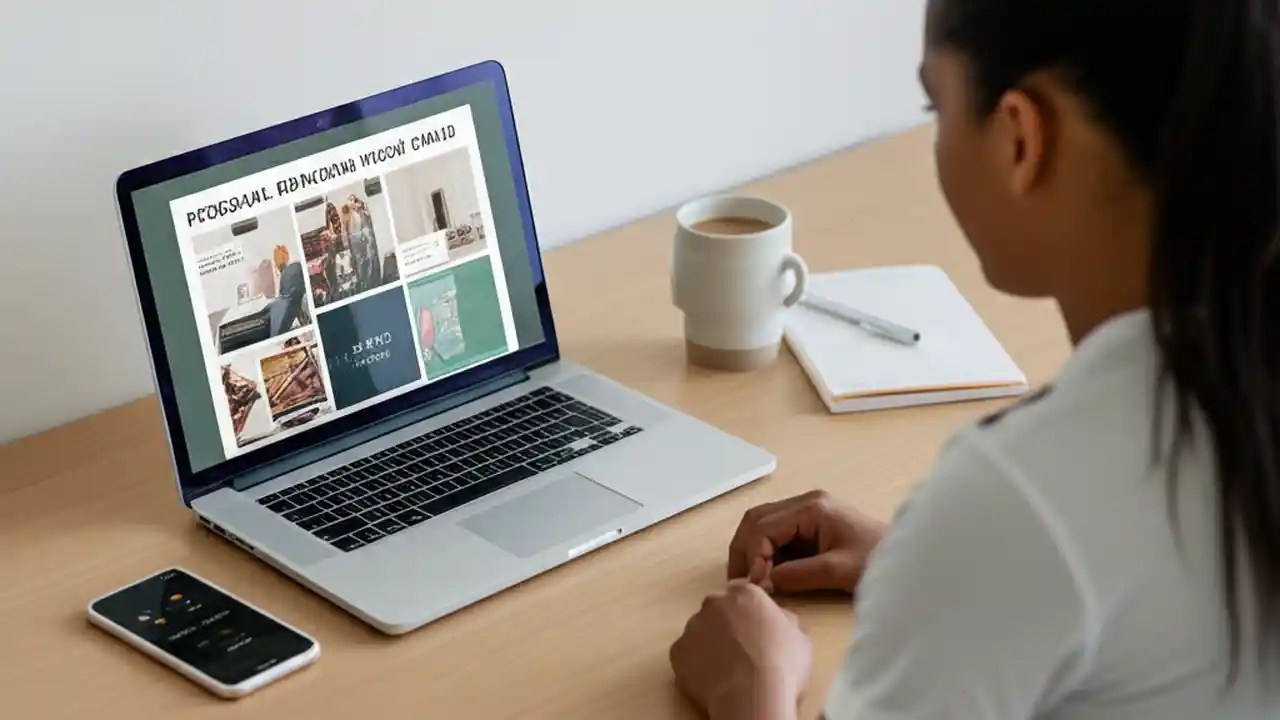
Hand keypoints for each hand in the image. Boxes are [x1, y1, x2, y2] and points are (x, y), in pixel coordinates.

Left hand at [670, 580, 812, 719]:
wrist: (752, 694)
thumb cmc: (782, 664)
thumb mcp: (799, 637)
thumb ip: (783, 620)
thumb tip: (776, 619)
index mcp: (745, 594)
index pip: (744, 595)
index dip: (750, 614)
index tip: (756, 632)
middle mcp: (714, 603)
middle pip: (719, 611)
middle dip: (727, 626)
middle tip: (741, 651)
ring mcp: (692, 626)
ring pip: (700, 632)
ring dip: (710, 644)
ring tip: (726, 669)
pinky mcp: (676, 651)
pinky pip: (687, 655)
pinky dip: (695, 664)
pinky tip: (712, 679)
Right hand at [729, 490, 887, 594]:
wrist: (908, 557)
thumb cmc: (876, 560)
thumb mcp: (837, 571)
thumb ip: (798, 574)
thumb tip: (764, 582)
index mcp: (812, 507)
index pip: (765, 526)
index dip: (754, 555)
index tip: (754, 584)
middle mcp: (805, 502)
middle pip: (757, 519)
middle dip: (744, 549)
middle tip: (740, 580)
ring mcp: (807, 510)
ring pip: (762, 523)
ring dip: (751, 549)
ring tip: (749, 578)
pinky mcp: (810, 523)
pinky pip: (777, 533)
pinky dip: (765, 551)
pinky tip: (766, 573)